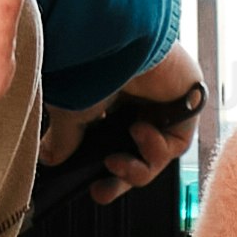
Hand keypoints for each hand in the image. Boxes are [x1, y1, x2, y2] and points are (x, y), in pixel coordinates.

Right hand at [42, 74, 196, 200]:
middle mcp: (139, 95)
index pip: (113, 139)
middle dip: (122, 178)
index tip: (93, 187)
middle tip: (103, 191)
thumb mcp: (69, 112)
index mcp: (111, 93)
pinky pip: (176, 144)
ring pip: (158, 154)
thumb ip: (64, 139)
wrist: (113, 45)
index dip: (104, 170)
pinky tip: (140, 131)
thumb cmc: (89, 67)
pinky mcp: (187, 102)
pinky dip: (156, 149)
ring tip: (117, 158)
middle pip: (138, 152)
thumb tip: (50, 158)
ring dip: (136, 168)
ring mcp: (164, 99)